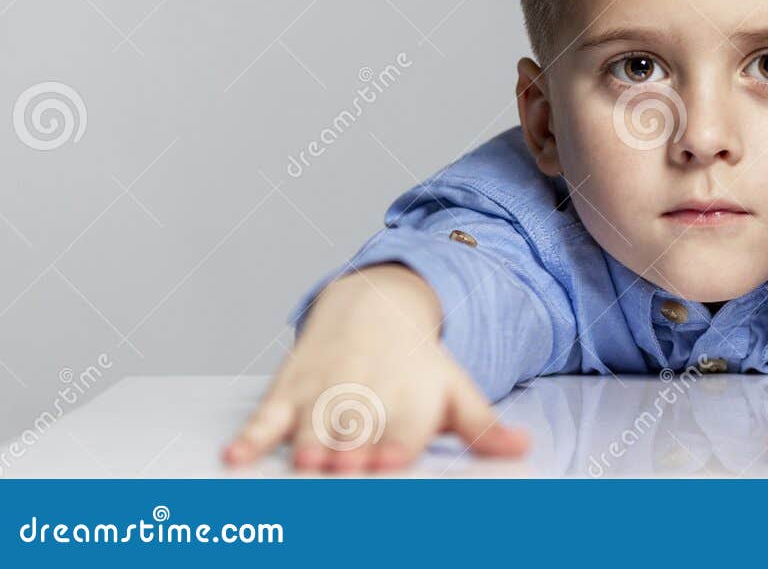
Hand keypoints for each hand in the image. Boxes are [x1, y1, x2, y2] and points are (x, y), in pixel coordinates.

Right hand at [221, 264, 529, 472]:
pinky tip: (234, 456)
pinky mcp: (289, 391)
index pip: (401, 433)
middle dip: (349, 453)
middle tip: (343, 468)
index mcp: (410, 401)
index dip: (394, 447)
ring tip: (306, 463)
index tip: (388, 463)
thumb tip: (525, 449)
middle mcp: (367, 397)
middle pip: (354, 435)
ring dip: (306, 444)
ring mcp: (324, 394)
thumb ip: (483, 426)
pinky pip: (266, 416)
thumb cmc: (417, 363)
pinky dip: (250, 435)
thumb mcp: (455, 389)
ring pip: (312, 427)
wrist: (374, 305)